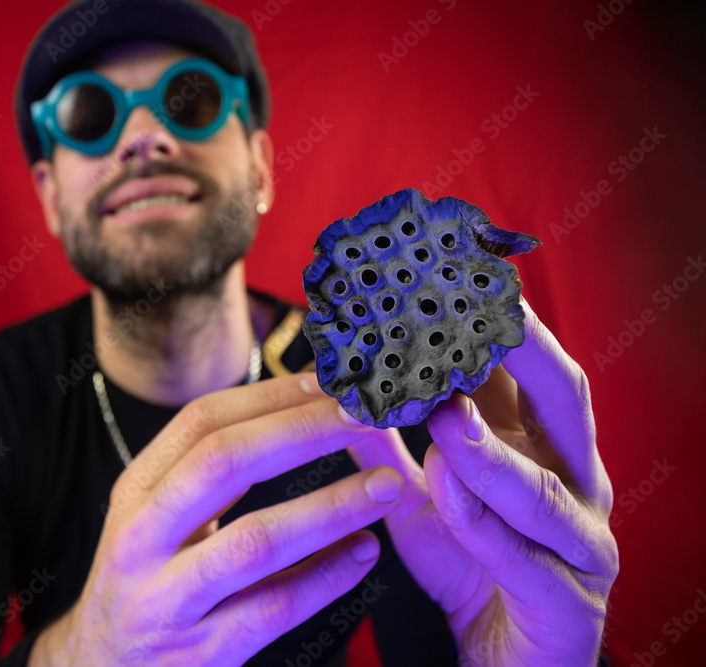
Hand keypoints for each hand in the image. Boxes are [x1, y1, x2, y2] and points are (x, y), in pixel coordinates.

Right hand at [28, 374, 405, 665]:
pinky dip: (327, 576)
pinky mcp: (202, 653)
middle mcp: (141, 538)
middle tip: (362, 417)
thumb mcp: (153, 514)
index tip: (327, 384)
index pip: (201, 421)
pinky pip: (275, 608)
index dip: (269, 396)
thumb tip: (292, 410)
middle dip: (302, 432)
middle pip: (224, 463)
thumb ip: (208, 470)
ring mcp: (168, 599)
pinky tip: (364, 552)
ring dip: (330, 506)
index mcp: (135, 491)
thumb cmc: (142, 578)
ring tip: (385, 485)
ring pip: (256, 541)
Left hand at [347, 299, 618, 665]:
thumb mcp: (419, 495)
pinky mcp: (569, 597)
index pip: (522, 368)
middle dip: (525, 352)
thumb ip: (386, 442)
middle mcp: (571, 479)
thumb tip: (339, 387)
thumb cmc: (473, 565)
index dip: (492, 320)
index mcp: (537, 444)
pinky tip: (447, 496)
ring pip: (545, 485)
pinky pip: (528, 558)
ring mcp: (580, 537)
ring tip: (445, 416)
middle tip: (479, 314)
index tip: (451, 277)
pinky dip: (488, 526)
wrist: (509, 655)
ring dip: (491, 449)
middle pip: (564, 400)